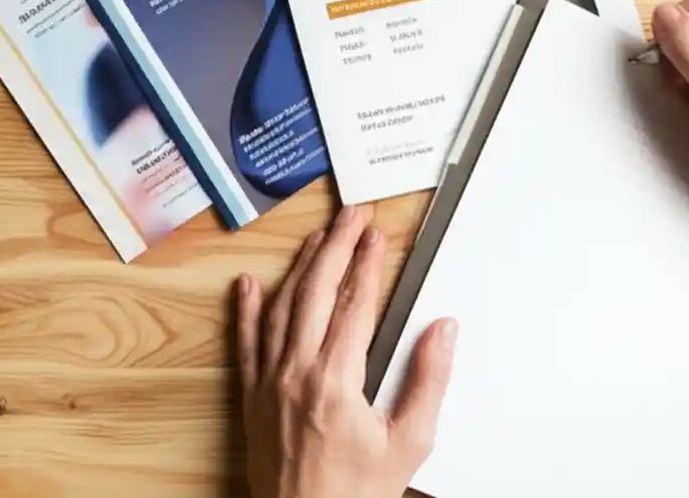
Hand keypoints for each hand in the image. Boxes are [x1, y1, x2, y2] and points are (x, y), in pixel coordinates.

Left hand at [236, 205, 457, 497]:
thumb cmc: (356, 495)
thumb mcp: (410, 442)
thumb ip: (428, 380)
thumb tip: (442, 330)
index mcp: (337, 380)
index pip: (357, 304)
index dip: (368, 263)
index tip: (377, 235)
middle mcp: (297, 373)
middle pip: (317, 292)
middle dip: (336, 247)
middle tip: (351, 217)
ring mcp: (269, 383)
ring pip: (281, 308)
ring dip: (300, 267)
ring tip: (317, 237)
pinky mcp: (251, 399)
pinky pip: (246, 343)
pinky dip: (247, 310)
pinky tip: (248, 284)